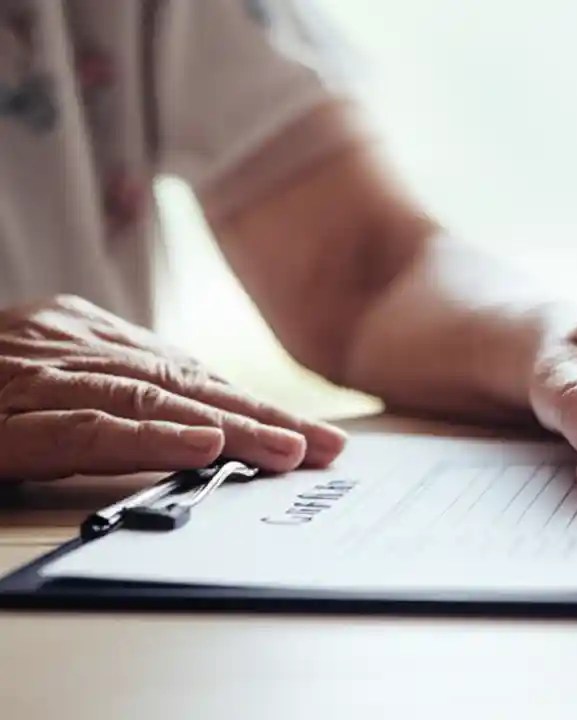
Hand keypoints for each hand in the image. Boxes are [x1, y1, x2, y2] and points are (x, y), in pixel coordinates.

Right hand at [0, 295, 347, 480]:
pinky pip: (81, 424)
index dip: (251, 402)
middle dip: (261, 413)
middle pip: (180, 380)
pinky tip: (201, 446)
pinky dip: (145, 435)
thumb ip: (103, 394)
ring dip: (227, 425)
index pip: (182, 370)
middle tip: (329, 446)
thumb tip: (193, 425)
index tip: (311, 432)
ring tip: (289, 450)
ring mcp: (25, 377)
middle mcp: (57, 344)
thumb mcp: (39, 382)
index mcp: (72, 331)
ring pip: (146, 398)